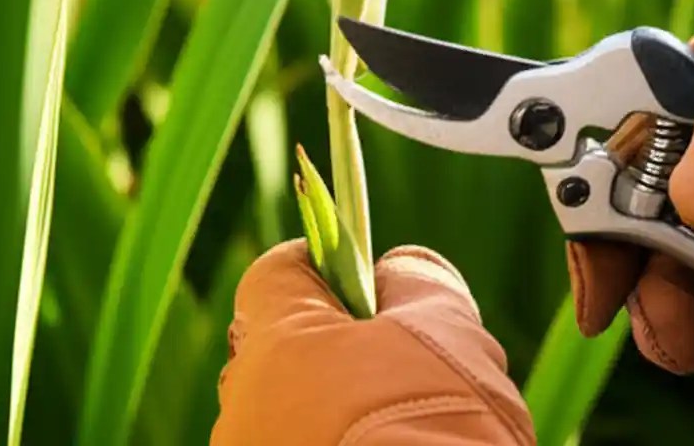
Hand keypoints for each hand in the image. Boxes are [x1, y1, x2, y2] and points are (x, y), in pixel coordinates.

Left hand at [212, 239, 535, 444]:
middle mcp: (243, 405)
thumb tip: (398, 274)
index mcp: (275, 342)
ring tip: (402, 425)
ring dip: (332, 407)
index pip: (276, 274)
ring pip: (288, 411)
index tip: (368, 276)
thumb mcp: (449, 331)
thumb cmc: (439, 428)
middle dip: (334, 342)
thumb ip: (418, 282)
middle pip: (281, 345)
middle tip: (400, 355)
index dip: (324, 265)